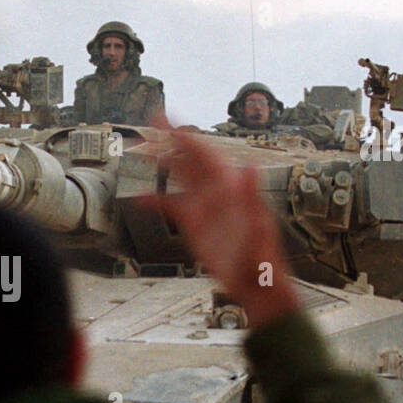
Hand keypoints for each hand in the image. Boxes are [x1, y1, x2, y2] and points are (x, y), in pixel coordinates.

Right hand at [139, 117, 298, 328]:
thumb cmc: (263, 258)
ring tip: (142, 151)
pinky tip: (140, 198)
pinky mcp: (195, 224)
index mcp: (231, 187)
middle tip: (153, 119)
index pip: (205, 154)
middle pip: (190, 158)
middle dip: (171, 138)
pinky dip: (155, 200)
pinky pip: (172, 206)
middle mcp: (216, 191)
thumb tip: (251, 168)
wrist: (256, 283)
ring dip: (162, 162)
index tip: (167, 121)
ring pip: (179, 176)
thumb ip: (252, 197)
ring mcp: (204, 206)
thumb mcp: (259, 227)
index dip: (186, 136)